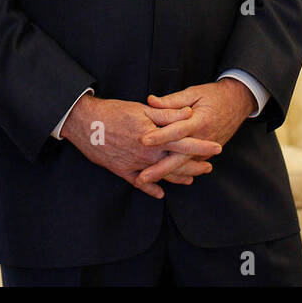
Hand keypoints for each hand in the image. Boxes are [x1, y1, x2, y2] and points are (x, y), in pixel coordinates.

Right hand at [61, 95, 221, 198]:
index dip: (201, 146)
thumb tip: (188, 114)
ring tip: (191, 178)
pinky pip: (139, 183)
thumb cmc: (113, 112)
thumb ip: (167, 113)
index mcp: (155, 137)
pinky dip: (151, 189)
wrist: (84, 123)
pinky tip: (160, 193)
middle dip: (195, 166)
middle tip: (209, 167)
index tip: (217, 148)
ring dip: (178, 178)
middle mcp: (148, 154)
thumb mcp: (142, 108)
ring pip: (162, 175)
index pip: (185, 143)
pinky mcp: (122, 170)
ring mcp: (135, 165)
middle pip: (177, 163)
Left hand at [136, 80, 256, 185]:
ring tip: (147, 180)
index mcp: (199, 121)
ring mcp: (206, 150)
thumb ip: (172, 100)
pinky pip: (189, 166)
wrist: (237, 103)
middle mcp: (203, 138)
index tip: (143, 141)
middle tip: (142, 177)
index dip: (160, 136)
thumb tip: (151, 101)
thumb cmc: (214, 96)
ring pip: (184, 166)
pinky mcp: (206, 154)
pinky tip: (160, 179)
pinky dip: (176, 174)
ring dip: (166, 175)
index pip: (177, 131)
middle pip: (180, 158)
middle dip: (160, 169)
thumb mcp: (194, 93)